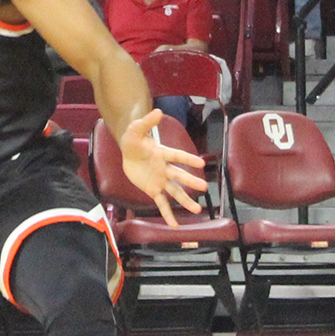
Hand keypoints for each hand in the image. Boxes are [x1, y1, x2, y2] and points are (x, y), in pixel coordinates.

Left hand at [117, 109, 208, 225]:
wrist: (129, 151)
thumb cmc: (135, 138)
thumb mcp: (135, 129)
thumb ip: (145, 122)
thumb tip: (157, 110)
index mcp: (162, 154)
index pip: (176, 156)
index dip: (187, 159)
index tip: (200, 163)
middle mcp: (165, 168)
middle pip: (179, 176)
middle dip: (190, 181)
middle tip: (204, 187)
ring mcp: (160, 180)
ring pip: (175, 192)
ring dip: (185, 201)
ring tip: (197, 211)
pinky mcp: (153, 189)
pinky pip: (162, 203)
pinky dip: (167, 214)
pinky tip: (174, 225)